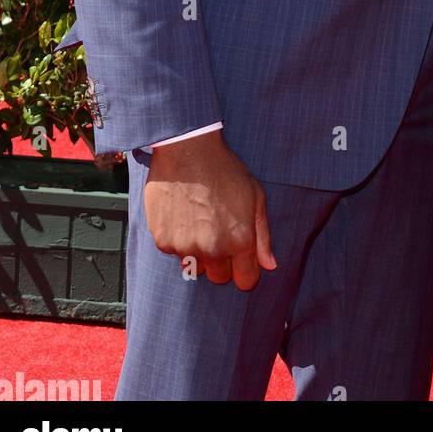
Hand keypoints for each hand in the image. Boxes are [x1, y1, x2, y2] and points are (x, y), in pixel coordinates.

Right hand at [144, 131, 276, 289]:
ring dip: (199, 251)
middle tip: (219, 232)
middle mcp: (213, 249)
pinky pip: (175, 252)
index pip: (246, 281)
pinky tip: (183, 214)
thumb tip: (270, 265)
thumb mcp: (256, 196)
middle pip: (219, 277)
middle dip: (222, 262)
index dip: (246, 271)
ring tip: (200, 220)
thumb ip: (263, 235)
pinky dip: (179, 240)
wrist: (187, 150)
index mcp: (240, 240)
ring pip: (196, 265)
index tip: (243, 259)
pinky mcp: (163, 241)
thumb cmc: (225, 170)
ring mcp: (185, 247)